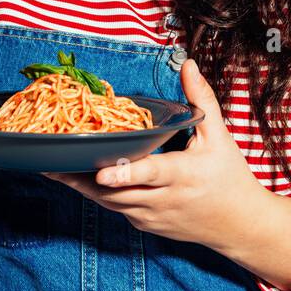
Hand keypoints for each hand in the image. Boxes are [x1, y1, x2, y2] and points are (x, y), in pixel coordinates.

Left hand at [43, 58, 270, 253]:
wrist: (240, 225)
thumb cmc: (229, 177)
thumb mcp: (218, 136)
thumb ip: (200, 99)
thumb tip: (187, 64)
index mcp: (182, 175)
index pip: (149, 173)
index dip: (123, 174)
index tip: (99, 172)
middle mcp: (164, 199)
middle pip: (116, 191)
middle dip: (81, 179)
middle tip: (50, 162)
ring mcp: (152, 216)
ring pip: (109, 203)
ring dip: (80, 187)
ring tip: (51, 169)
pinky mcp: (145, 225)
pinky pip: (115, 208)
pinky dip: (96, 195)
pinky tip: (76, 178)